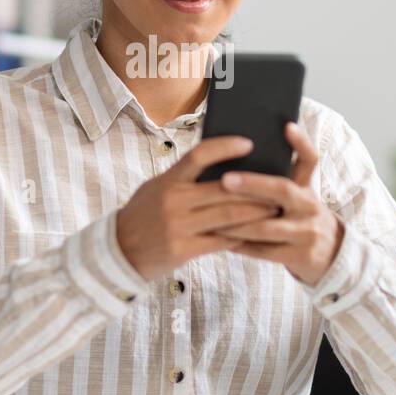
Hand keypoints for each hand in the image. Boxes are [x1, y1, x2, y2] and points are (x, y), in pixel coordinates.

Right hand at [116, 136, 281, 281]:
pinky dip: (239, 238)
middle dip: (254, 189)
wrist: (117, 252)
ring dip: (255, 213)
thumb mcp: (155, 189)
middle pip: (223, 189)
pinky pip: (219, 242)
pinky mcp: (182, 250)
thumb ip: (182, 179)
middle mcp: (172, 201)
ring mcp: (177, 226)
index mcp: (167, 181)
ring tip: (274, 210)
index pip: (198, 155)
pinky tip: (253, 235)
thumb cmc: (142, 216)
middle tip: (278, 186)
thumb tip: (219, 166)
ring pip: (227, 217)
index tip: (248, 143)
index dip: (225, 147)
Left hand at [214, 121, 344, 285]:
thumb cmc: (301, 220)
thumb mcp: (300, 198)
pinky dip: (240, 245)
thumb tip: (239, 159)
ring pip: (266, 226)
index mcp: (307, 188)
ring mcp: (306, 232)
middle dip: (252, 184)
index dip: (301, 142)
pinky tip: (221, 239)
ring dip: (237, 221)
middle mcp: (309, 206)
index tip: (287, 126)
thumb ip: (280, 181)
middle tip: (226, 179)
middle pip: (282, 190)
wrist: (332, 257)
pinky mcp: (299, 256)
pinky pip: (263, 251)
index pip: (310, 160)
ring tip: (212, 214)